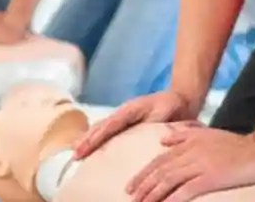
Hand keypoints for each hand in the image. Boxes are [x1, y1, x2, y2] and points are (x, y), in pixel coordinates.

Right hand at [74, 90, 199, 158]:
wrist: (181, 99)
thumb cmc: (173, 106)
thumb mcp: (165, 112)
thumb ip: (154, 122)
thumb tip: (144, 134)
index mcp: (130, 110)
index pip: (109, 125)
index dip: (95, 138)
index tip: (82, 148)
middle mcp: (123, 113)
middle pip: (101, 126)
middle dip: (87, 140)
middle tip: (74, 154)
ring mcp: (124, 118)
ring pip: (102, 128)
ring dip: (89, 140)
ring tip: (77, 153)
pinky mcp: (127, 124)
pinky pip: (109, 131)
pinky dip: (98, 139)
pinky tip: (91, 149)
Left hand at [127, 124, 254, 201]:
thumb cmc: (235, 144)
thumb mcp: (207, 133)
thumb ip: (183, 135)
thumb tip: (163, 139)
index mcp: (187, 143)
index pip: (159, 160)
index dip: (143, 174)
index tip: (131, 186)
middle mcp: (190, 153)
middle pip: (160, 171)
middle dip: (143, 186)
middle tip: (130, 198)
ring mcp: (200, 165)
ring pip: (169, 180)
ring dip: (153, 194)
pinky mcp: (211, 177)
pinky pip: (186, 190)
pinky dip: (173, 199)